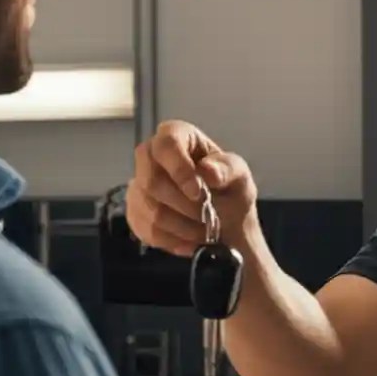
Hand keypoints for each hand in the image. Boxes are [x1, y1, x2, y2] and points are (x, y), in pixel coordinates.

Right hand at [126, 120, 259, 256]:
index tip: (198, 193)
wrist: (226, 224)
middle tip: (207, 214)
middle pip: (151, 181)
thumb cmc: (231, 191)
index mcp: (179, 136)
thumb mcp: (240, 177)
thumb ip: (228, 169)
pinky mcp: (135, 212)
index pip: (166, 144)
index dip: (179, 169)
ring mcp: (139, 185)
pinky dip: (174, 239)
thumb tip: (208, 170)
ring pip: (150, 209)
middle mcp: (151, 156)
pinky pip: (147, 230)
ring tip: (205, 229)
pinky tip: (191, 239)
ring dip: (183, 226)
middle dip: (184, 205)